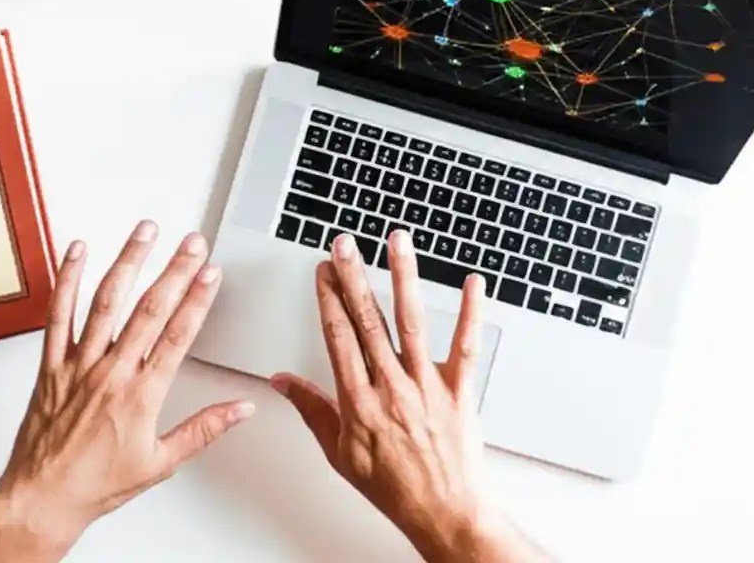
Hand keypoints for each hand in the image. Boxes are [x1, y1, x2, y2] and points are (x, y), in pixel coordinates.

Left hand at [0, 222, 252, 562]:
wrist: (42, 498)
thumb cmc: (95, 484)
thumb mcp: (161, 462)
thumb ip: (204, 429)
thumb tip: (239, 409)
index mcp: (141, 395)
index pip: (178, 335)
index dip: (198, 299)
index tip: (211, 273)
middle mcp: (110, 373)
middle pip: (149, 309)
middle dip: (175, 270)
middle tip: (192, 243)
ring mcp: (78, 365)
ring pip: (106, 301)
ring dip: (128, 261)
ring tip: (144, 232)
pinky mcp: (50, 365)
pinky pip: (57, 314)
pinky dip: (66, 280)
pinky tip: (77, 252)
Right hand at [271, 230, 550, 562]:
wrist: (444, 511)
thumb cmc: (394, 487)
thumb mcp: (339, 453)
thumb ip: (312, 410)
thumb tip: (282, 383)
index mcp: (359, 401)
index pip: (338, 336)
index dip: (328, 299)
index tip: (322, 270)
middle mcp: (392, 387)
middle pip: (368, 320)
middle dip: (353, 276)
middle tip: (344, 244)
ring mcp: (428, 386)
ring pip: (413, 321)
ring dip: (404, 277)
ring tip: (397, 242)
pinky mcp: (460, 390)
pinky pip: (466, 345)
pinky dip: (470, 312)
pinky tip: (471, 282)